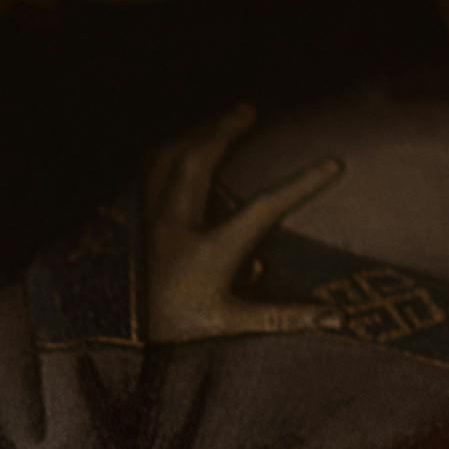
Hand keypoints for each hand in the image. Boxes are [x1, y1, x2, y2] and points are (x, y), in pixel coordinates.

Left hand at [137, 104, 345, 339]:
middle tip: (249, 110)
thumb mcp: (228, 323)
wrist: (111, 338)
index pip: (263, 209)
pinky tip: (182, 142)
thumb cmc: (173, 331)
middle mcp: (174, 227)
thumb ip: (281, 317)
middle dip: (226, 130)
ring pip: (169, 159)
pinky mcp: (130, 218)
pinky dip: (169, 151)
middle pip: (200, 162)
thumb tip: (336, 319)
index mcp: (207, 252)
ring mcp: (147, 218)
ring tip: (222, 121)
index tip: (333, 164)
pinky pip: (148, 171)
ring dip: (197, 134)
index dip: (301, 185)